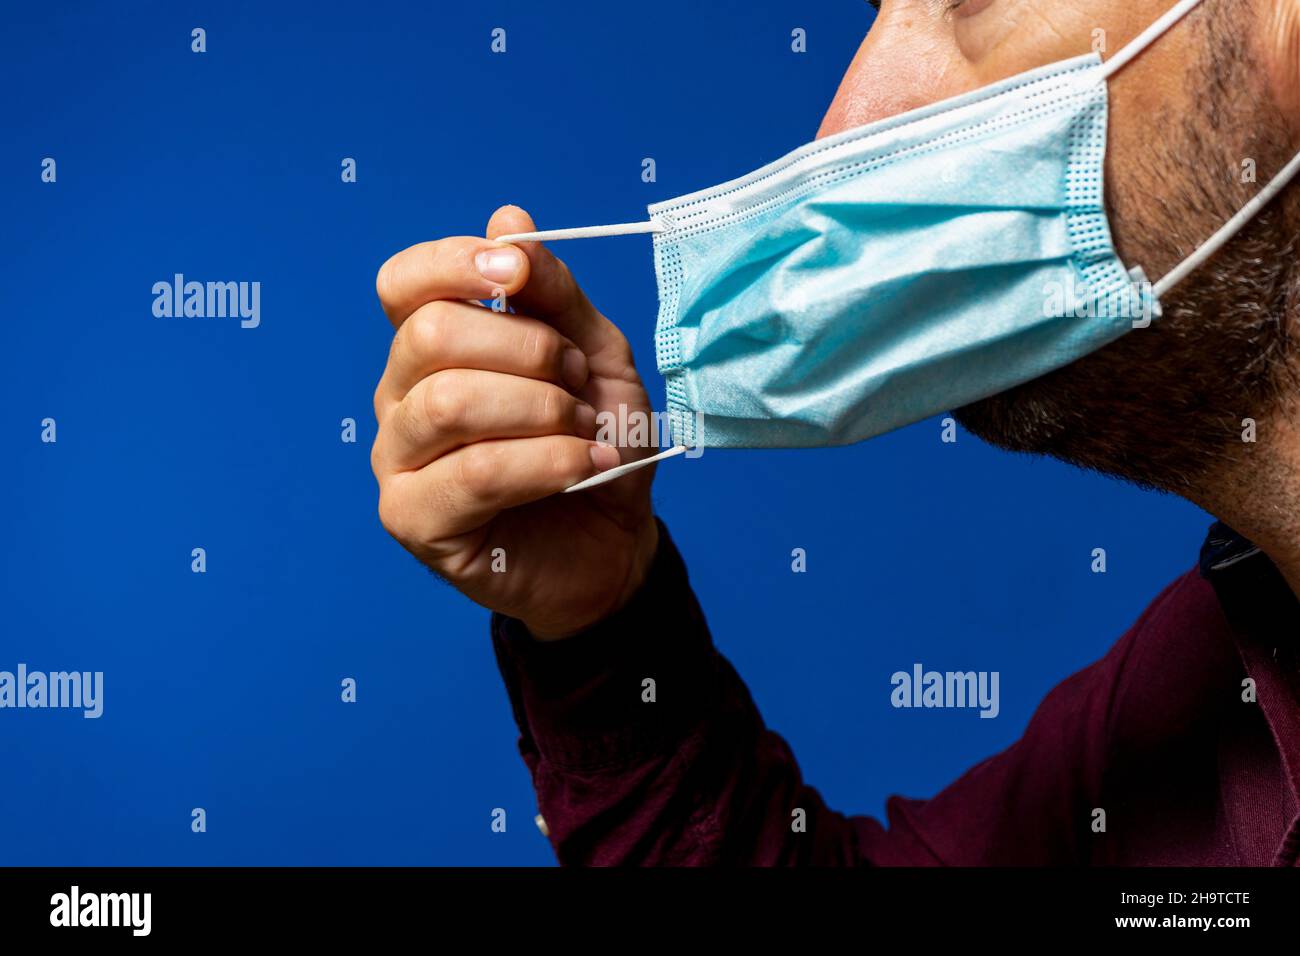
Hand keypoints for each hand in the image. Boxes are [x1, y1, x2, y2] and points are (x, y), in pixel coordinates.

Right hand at [371, 206, 659, 638]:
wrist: (615, 541)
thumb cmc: (595, 441)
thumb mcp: (594, 352)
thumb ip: (552, 292)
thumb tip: (508, 220)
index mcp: (432, 346)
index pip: (404, 282)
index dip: (457, 264)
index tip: (517, 276)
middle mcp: (399, 396)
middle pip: (429, 335)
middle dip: (528, 350)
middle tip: (580, 384)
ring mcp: (397, 460)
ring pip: (449, 402)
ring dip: (542, 409)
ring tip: (587, 429)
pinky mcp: (412, 519)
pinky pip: (475, 472)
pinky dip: (546, 462)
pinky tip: (586, 466)